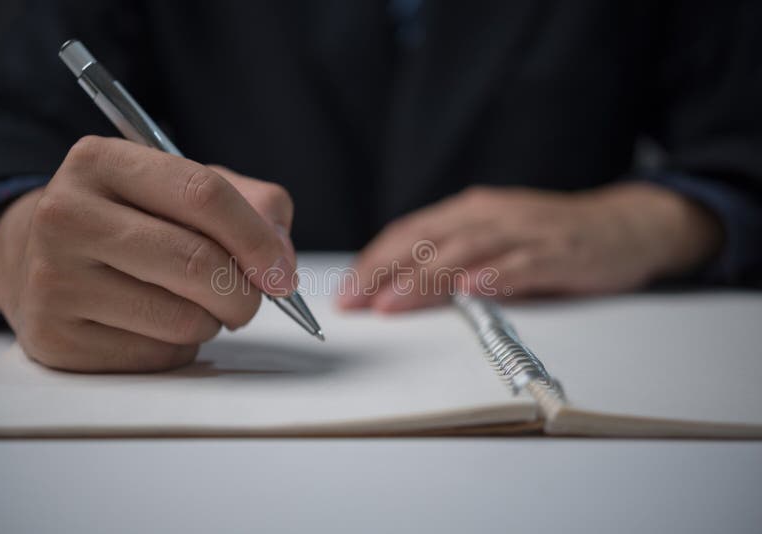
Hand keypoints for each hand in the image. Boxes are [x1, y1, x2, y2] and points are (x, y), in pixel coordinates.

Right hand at [0, 136, 296, 371]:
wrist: (38, 258)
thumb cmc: (133, 219)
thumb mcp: (186, 187)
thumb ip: (253, 205)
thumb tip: (281, 260)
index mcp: (101, 162)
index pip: (203, 193)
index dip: (257, 238)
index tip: (282, 272)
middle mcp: (65, 215)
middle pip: (198, 263)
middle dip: (246, 292)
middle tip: (250, 298)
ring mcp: (53, 281)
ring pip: (185, 320)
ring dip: (213, 321)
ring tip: (194, 304)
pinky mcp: (55, 340)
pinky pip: (159, 357)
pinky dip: (179, 347)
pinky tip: (155, 324)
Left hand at [339, 182, 722, 311]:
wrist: (625, 225)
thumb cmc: (552, 237)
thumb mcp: (495, 240)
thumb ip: (454, 259)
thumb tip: (401, 289)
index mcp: (470, 212)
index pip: (410, 233)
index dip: (374, 261)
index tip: (347, 291)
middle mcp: (491, 215)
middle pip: (428, 240)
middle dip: (384, 271)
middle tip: (353, 301)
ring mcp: (525, 232)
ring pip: (466, 252)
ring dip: (426, 277)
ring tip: (393, 302)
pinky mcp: (559, 252)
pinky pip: (524, 264)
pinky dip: (496, 276)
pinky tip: (472, 290)